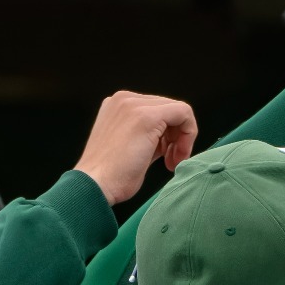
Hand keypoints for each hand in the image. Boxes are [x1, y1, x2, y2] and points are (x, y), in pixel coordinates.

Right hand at [71, 92, 199, 204]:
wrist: (96, 184)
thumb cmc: (112, 174)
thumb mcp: (132, 146)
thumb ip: (150, 134)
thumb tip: (172, 136)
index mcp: (118, 105)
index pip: (159, 110)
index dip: (170, 133)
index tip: (167, 155)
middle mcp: (124, 99)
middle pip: (171, 110)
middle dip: (178, 137)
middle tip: (172, 160)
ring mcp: (134, 104)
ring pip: (179, 111)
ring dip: (182, 139)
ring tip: (171, 162)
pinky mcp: (147, 115)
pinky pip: (184, 112)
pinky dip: (188, 135)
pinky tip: (174, 158)